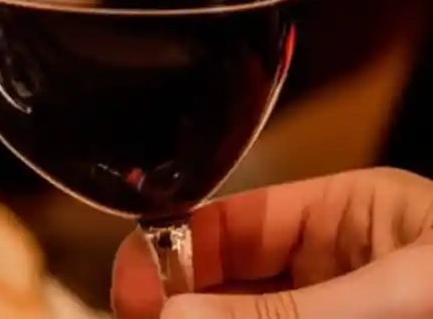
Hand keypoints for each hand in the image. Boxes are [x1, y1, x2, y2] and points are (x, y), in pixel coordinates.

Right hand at [112, 168, 432, 317]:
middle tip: (138, 318)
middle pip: (231, 280)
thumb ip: (283, 313)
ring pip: (246, 314)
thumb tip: (175, 314)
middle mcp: (344, 266)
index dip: (176, 250)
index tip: (131, 290)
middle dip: (180, 300)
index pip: (239, 223)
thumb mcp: (391, 302)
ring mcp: (343, 311)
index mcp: (356, 215)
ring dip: (199, 318)